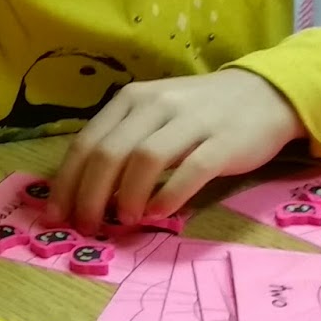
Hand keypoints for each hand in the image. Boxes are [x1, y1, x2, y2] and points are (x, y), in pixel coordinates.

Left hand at [49, 69, 302, 232]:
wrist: (265, 95)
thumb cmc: (198, 113)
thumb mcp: (152, 116)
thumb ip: (121, 142)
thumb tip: (82, 190)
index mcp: (131, 99)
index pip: (86, 142)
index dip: (67, 181)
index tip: (55, 215)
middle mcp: (156, 104)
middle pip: (108, 153)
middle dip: (89, 195)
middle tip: (86, 225)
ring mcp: (192, 121)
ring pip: (144, 159)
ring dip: (127, 196)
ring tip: (124, 220)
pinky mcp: (225, 141)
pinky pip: (190, 171)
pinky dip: (169, 196)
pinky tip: (158, 214)